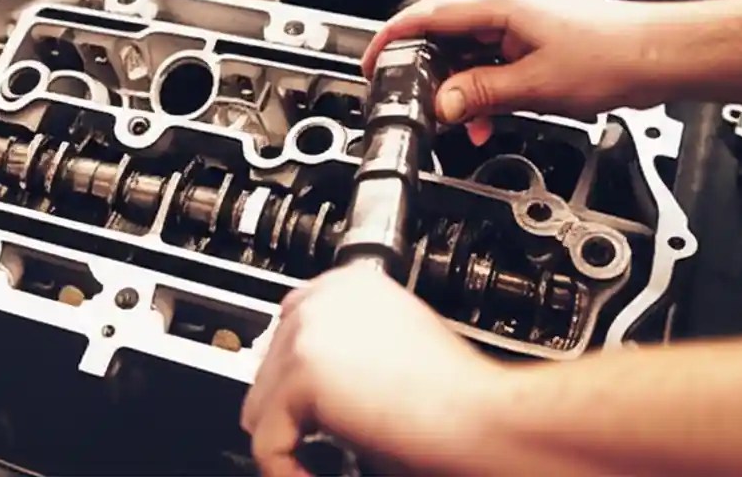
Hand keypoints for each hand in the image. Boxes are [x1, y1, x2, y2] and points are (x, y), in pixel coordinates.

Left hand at [240, 266, 502, 476]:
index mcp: (352, 283)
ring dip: (286, 437)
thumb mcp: (394, 348)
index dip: (298, 373)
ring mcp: (309, 332)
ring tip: (316, 462)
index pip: (292, 322)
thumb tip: (312, 383)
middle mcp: (326, 298)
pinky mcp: (301, 372)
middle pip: (269, 361)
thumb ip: (351, 347)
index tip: (307, 409)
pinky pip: (266, 439)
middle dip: (288, 407)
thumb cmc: (457, 395)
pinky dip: (285, 469)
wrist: (481, 416)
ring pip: (259, 402)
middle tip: (316, 443)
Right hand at [362, 0, 662, 144]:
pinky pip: (488, 61)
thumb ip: (477, 94)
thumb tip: (439, 104)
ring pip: (465, 53)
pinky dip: (479, 88)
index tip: (370, 64)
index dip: (390, 40)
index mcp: (497, 5)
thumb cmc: (610, 57)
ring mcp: (518, 21)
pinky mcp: (531, 38)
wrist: (656, 56)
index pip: (424, 16)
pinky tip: (483, 117)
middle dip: (425, 75)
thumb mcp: (532, 86)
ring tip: (457, 123)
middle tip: (413, 106)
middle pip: (441, 36)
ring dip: (456, 88)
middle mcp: (504, 5)